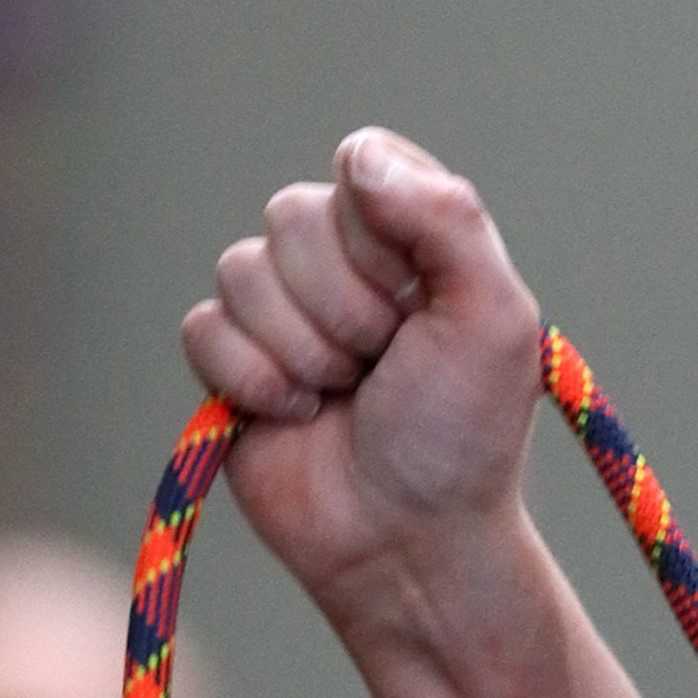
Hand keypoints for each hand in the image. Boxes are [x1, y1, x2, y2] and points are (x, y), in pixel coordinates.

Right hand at [181, 132, 542, 636]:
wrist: (408, 541)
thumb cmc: (463, 436)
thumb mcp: (494, 320)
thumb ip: (447, 220)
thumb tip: (358, 156)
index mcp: (413, 232)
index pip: (362, 168)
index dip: (382, 240)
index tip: (419, 302)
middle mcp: (344, 257)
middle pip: (291, 216)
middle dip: (346, 308)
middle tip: (386, 364)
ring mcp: (282, 308)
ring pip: (242, 271)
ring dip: (303, 352)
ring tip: (346, 396)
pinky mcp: (230, 360)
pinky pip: (203, 327)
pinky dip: (254, 381)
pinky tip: (298, 417)